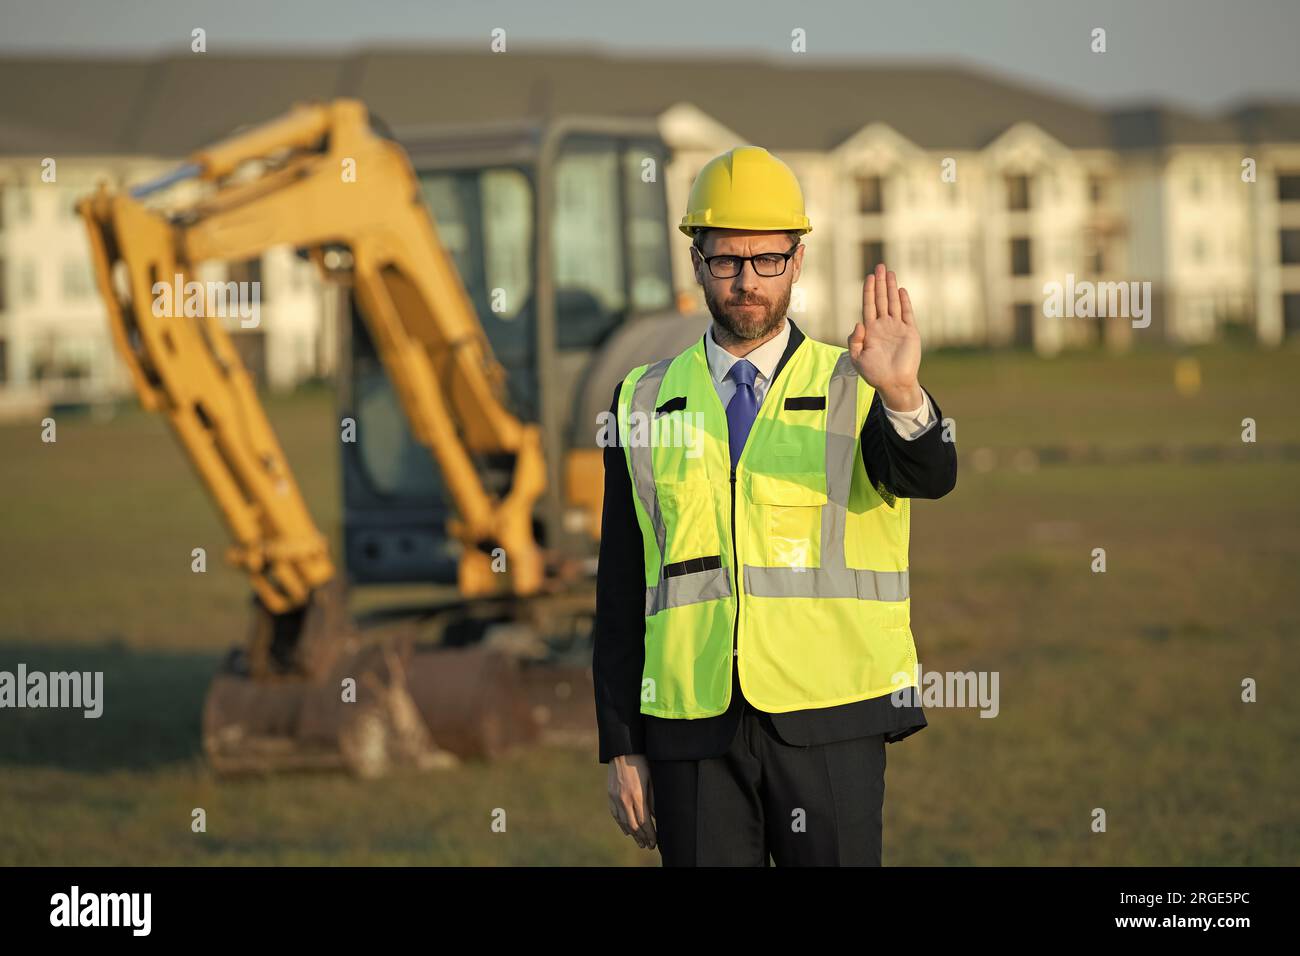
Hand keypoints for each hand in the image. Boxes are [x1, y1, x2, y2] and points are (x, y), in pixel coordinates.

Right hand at [607, 753, 655, 849]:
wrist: (622, 749)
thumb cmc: (641, 762)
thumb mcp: (651, 779)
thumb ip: (653, 799)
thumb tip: (656, 816)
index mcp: (638, 795)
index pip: (644, 822)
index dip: (650, 834)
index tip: (655, 842)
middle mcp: (625, 799)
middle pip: (634, 825)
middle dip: (642, 837)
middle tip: (648, 846)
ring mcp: (616, 797)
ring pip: (623, 822)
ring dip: (632, 834)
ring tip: (639, 842)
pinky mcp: (610, 794)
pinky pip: (615, 814)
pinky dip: (621, 824)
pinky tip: (626, 831)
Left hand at [849, 263, 922, 411]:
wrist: (893, 383)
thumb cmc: (873, 373)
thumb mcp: (856, 358)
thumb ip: (854, 341)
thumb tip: (858, 323)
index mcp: (870, 330)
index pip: (868, 305)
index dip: (868, 291)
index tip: (869, 277)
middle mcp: (884, 326)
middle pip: (881, 299)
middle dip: (880, 283)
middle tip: (880, 266)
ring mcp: (897, 328)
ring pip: (893, 303)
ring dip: (891, 288)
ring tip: (890, 272)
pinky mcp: (910, 332)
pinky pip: (907, 313)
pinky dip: (904, 302)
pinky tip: (901, 290)